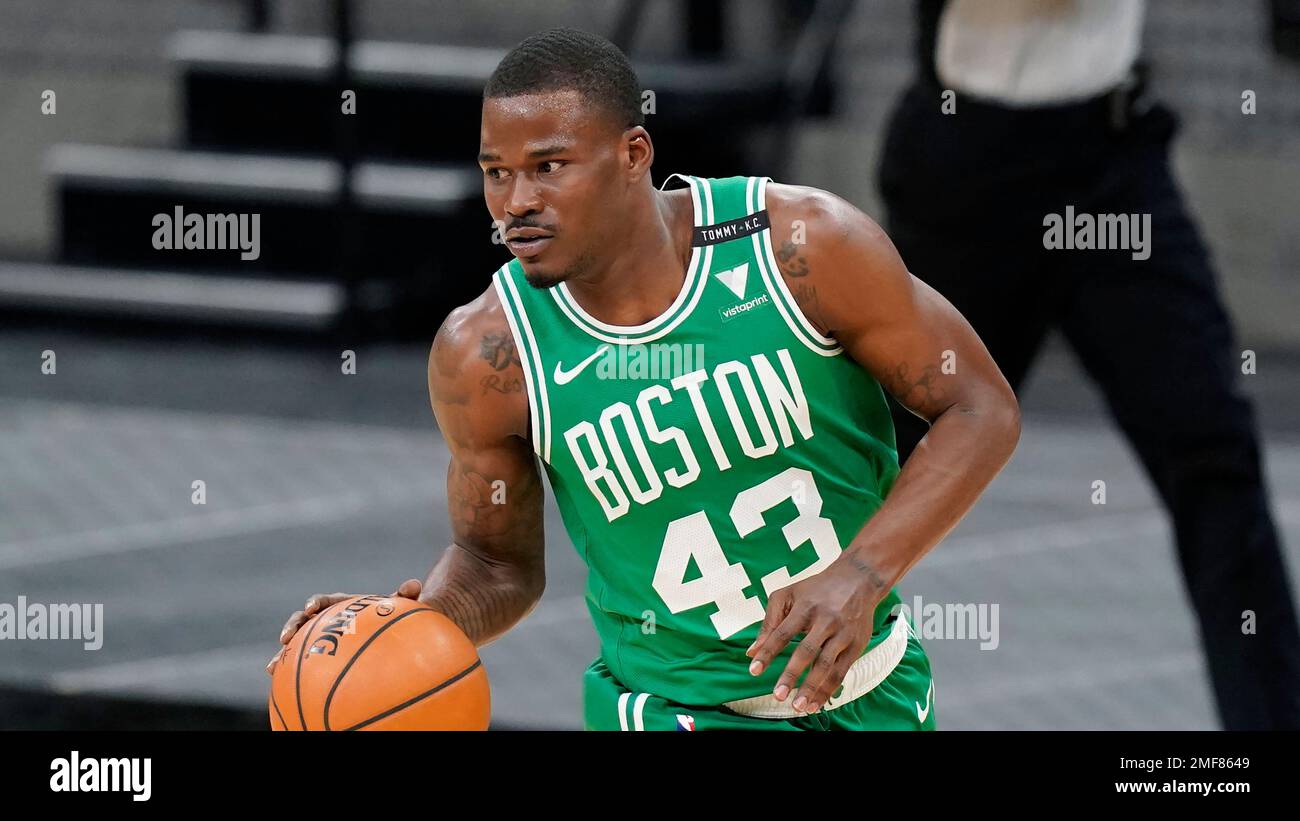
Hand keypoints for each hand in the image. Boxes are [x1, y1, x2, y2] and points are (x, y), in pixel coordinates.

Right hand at [265, 578, 421, 674]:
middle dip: (292, 627)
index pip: (325, 601)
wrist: (385, 630)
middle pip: (303, 620)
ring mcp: (319, 637)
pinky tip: (278, 682)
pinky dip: (289, 671)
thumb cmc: (389, 617)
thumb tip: (414, 584)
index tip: (311, 608)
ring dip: (282, 653)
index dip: (315, 603)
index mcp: (341, 605)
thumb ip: (404, 596)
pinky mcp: (318, 655)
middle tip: (285, 637)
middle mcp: (325, 619)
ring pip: (296, 644)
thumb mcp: (398, 607)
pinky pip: (301, 663)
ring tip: (272, 666)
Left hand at [743, 559, 883, 713]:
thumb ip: (769, 621)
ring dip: (812, 688)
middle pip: (807, 651)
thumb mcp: (788, 595)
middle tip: (778, 695)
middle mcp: (825, 620)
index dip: (768, 652)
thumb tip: (752, 651)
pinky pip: (842, 672)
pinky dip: (829, 689)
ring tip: (798, 706)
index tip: (754, 670)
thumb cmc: (817, 589)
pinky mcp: (856, 645)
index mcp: (805, 607)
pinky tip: (816, 704)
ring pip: (827, 665)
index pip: (782, 632)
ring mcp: (843, 634)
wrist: (859, 579)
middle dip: (791, 674)